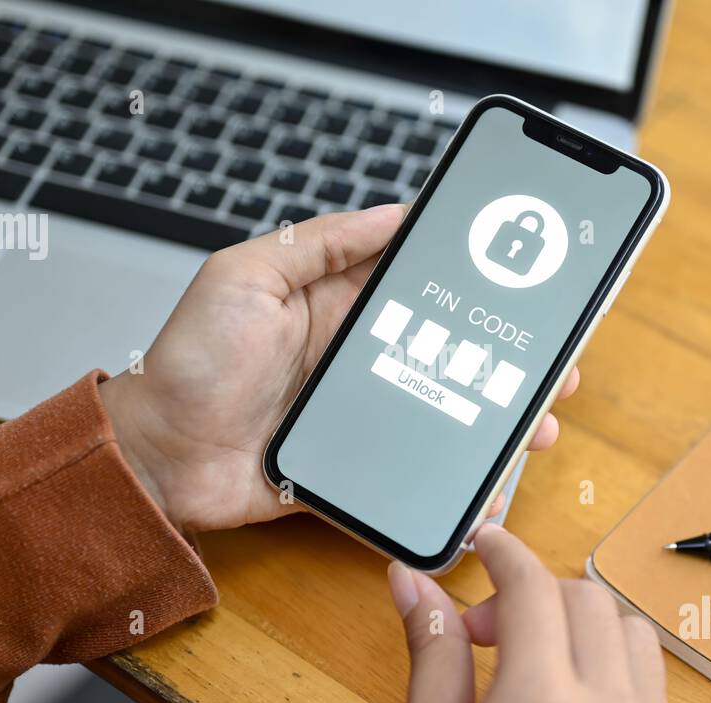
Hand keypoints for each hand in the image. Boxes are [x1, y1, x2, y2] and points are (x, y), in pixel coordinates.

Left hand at [99, 206, 578, 530]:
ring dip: (493, 419)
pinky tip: (489, 481)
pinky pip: (412, 470)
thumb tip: (393, 212)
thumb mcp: (245, 276)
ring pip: (443, 412)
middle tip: (554, 367)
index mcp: (337, 307)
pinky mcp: (352, 470)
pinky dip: (452, 476)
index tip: (522, 290)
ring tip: (536, 426)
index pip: (420, 290)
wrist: (156, 457)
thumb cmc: (189, 362)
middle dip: (504, 360)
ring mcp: (358, 417)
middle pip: (447, 354)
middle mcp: (357, 359)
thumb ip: (317, 242)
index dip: (472, 289)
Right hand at [388, 523, 675, 702]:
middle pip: (584, 598)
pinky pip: (655, 680)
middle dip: (535, 597)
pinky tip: (576, 697)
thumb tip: (414, 583)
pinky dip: (615, 668)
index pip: (532, 586)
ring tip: (539, 664)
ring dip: (583, 630)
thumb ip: (433, 656)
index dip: (504, 553)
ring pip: (631, 632)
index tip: (487, 546)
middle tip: (489, 631)